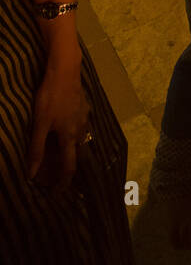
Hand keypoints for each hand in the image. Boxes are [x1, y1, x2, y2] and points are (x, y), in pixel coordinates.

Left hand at [28, 55, 88, 188]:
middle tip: (56, 174)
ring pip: (79, 139)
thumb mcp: (40, 124)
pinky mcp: (83, 106)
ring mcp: (84, 117)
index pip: (69, 167)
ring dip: (70, 149)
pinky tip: (64, 127)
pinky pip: (79, 126)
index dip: (63, 182)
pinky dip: (72, 134)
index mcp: (70, 137)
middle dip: (68, 167)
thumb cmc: (51, 98)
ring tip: (59, 151)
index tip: (57, 194)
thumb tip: (32, 175)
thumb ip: (37, 149)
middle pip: (77, 154)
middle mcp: (81, 130)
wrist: (65, 70)